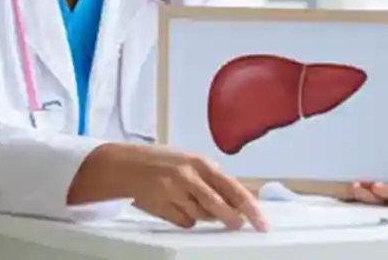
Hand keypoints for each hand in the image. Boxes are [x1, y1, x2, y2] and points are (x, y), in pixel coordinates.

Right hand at [69, 144, 268, 230]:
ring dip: (202, 215)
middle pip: (219, 207)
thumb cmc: (160, 162)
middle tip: (237, 225)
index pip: (234, 189)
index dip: (250, 209)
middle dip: (231, 219)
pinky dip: (184, 218)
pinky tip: (174, 204)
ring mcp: (174, 192)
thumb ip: (212, 179)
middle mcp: (188, 177)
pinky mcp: (162, 206)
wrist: (125, 165)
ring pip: (201, 216)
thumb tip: (238, 202)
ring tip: (188, 200)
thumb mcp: (189, 162)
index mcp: (200, 163)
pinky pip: (184, 221)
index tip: (262, 223)